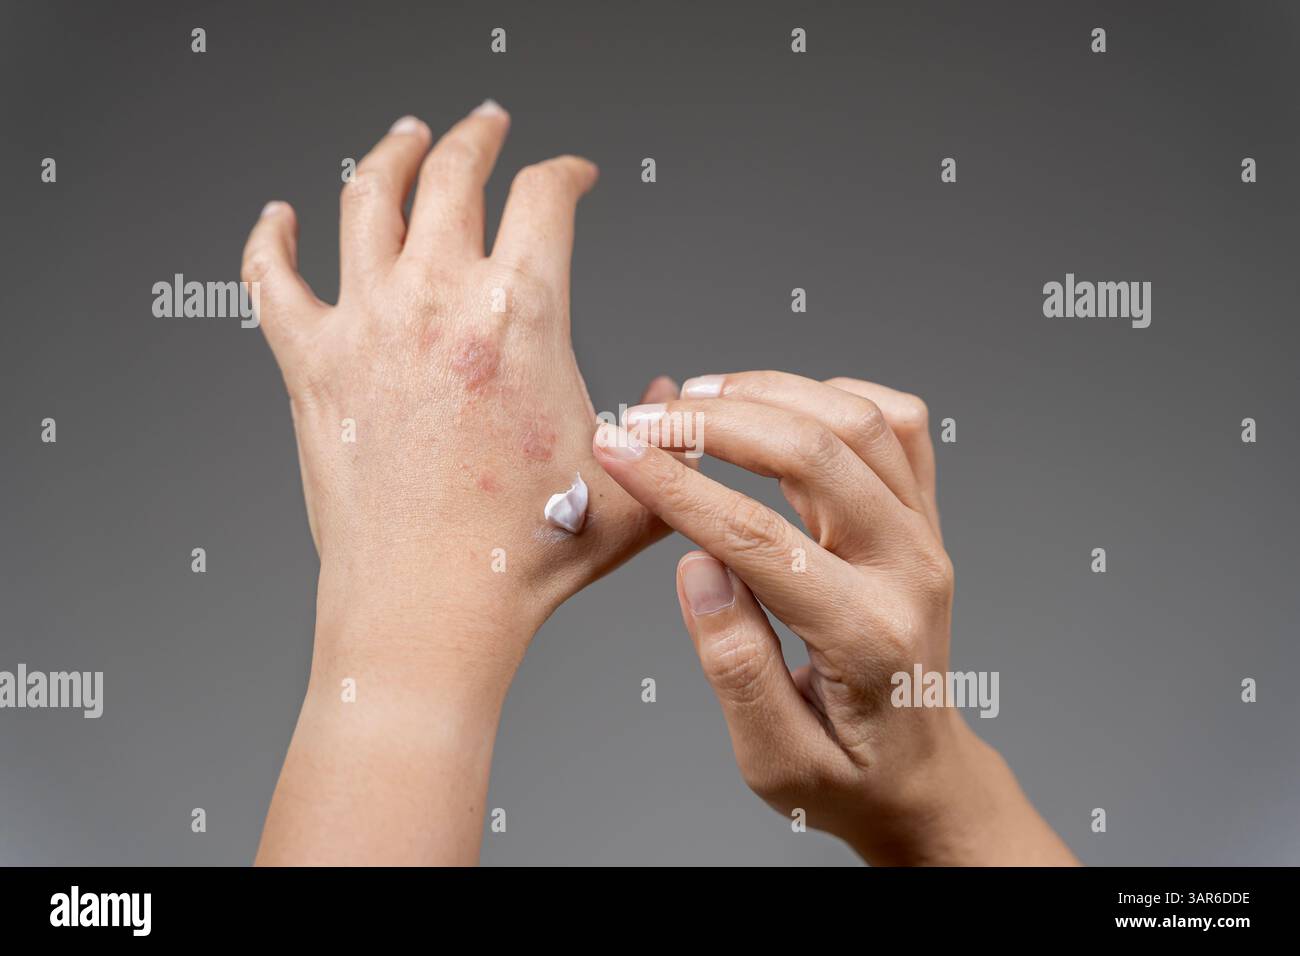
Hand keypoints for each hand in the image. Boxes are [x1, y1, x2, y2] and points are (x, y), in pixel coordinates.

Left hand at [241, 102, 669, 681]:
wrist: (433, 607)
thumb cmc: (527, 554)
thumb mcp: (633, 487)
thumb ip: (667, 435)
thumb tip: (670, 404)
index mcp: (522, 313)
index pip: (545, 195)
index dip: (567, 171)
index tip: (574, 174)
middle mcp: (439, 298)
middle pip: (454, 170)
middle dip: (478, 135)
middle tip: (486, 123)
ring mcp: (366, 326)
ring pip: (366, 197)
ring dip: (389, 154)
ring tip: (404, 138)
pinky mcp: (310, 367)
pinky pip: (272, 278)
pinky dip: (270, 238)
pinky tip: (278, 218)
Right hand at [593, 371, 1076, 864]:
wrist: (923, 776)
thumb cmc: (847, 774)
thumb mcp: (774, 760)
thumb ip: (735, 665)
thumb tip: (698, 566)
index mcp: (867, 636)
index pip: (759, 537)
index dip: (676, 485)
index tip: (616, 451)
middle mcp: (908, 571)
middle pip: (814, 453)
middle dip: (714, 421)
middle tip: (643, 419)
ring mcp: (924, 538)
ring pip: (859, 420)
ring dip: (770, 392)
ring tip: (696, 396)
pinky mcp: (925, 520)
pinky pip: (899, 424)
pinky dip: (835, 394)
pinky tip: (778, 403)